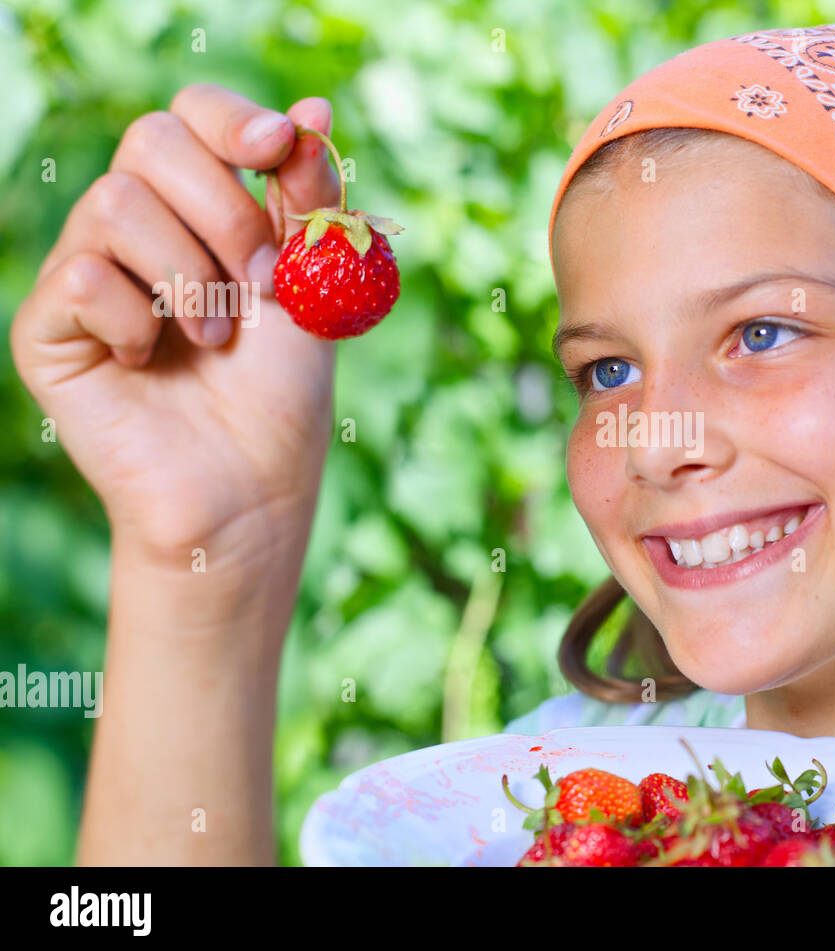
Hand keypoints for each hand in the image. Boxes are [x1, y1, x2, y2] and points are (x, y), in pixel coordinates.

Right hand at [10, 84, 340, 565]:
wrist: (251, 489)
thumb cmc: (281, 394)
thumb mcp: (309, 285)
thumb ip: (307, 201)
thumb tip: (314, 107)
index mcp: (200, 210)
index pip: (191, 114)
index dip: (232, 119)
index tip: (279, 147)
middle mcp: (137, 229)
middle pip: (151, 140)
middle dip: (225, 210)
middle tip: (258, 285)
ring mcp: (86, 274)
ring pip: (116, 203)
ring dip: (189, 275)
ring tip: (216, 339)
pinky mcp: (49, 327)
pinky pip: (81, 276)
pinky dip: (137, 319)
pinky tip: (153, 362)